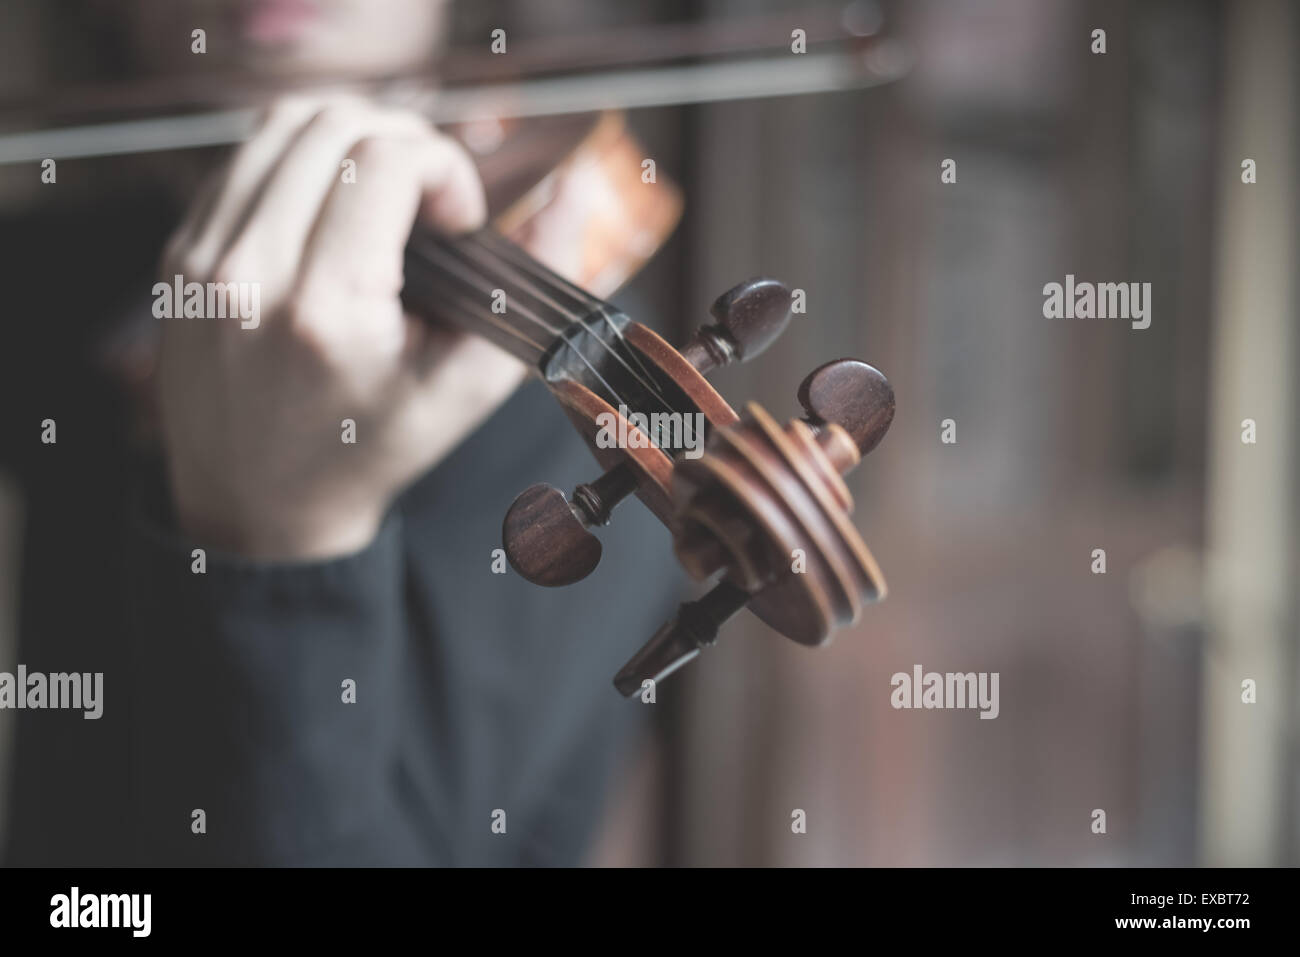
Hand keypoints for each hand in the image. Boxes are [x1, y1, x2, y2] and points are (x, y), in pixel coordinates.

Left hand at [156, 96, 528, 559]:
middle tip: (429, 205)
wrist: (260, 503)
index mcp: (327, 311)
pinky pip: (246, 157)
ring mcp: (205, 260)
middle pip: (335, 125)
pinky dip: (303, 159)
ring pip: (285, 123)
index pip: (386, 159)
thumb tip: (579, 189)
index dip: (444, 169)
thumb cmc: (370, 449)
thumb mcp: (468, 384)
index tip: (459, 222)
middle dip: (405, 143)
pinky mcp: (180, 254)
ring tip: (385, 194)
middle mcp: (251, 275)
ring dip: (352, 137)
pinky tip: (334, 209)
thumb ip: (533, 283)